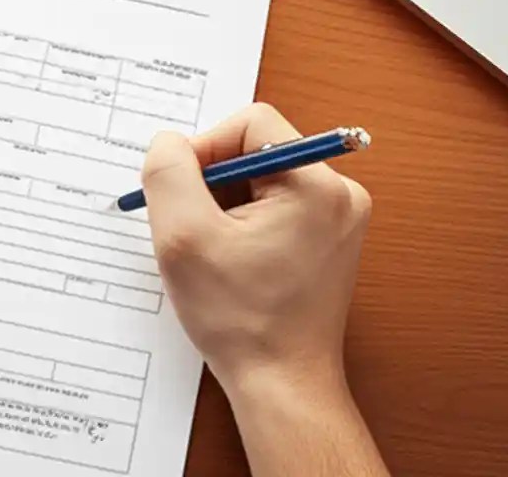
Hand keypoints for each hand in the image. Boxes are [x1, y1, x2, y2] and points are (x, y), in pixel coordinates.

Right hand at [141, 104, 370, 395]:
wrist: (282, 383)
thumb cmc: (240, 320)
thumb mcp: (183, 237)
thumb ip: (168, 172)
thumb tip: (169, 142)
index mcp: (316, 185)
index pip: (249, 124)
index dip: (203, 149)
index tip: (180, 193)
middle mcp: (339, 194)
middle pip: (257, 149)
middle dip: (213, 183)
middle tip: (192, 228)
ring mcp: (339, 218)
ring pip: (262, 179)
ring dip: (226, 205)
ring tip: (214, 251)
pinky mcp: (329, 239)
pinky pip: (276, 206)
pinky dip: (244, 223)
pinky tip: (231, 260)